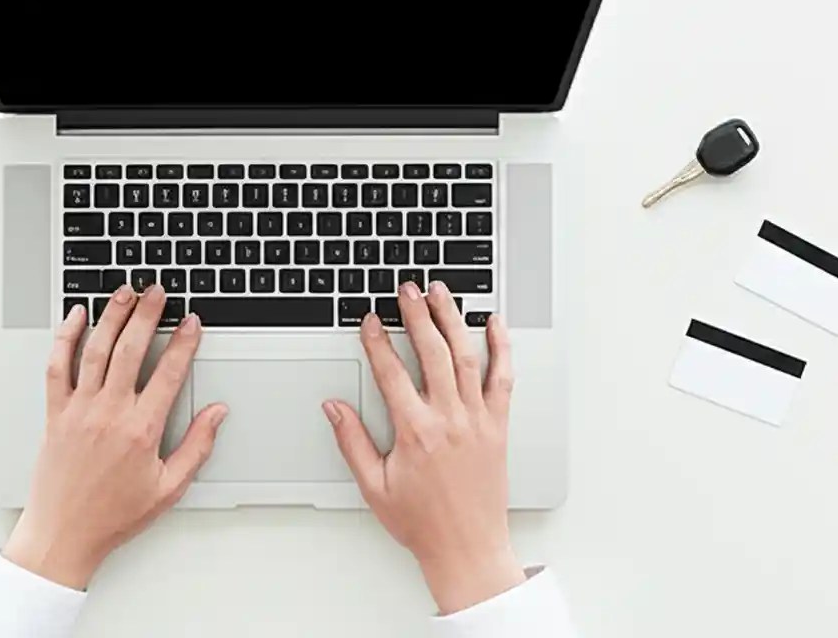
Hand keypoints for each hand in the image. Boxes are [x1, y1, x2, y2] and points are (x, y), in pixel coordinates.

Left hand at [3, 284, 226, 589]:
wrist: (63, 534)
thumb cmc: (113, 516)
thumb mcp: (168, 488)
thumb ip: (197, 446)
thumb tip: (217, 414)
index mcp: (141, 430)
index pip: (169, 372)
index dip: (184, 342)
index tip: (192, 323)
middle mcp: (109, 413)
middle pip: (130, 349)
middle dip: (147, 314)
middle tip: (158, 292)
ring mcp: (79, 410)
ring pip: (96, 350)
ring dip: (112, 316)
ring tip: (125, 293)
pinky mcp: (55, 413)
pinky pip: (57, 366)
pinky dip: (66, 337)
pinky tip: (76, 317)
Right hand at [323, 281, 523, 614]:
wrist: (468, 548)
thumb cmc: (421, 522)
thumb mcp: (373, 485)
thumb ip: (351, 441)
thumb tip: (333, 407)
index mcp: (414, 432)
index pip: (391, 372)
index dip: (377, 341)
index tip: (370, 320)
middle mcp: (448, 420)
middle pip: (431, 352)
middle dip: (417, 315)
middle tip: (406, 289)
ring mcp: (478, 420)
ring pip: (466, 356)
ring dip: (452, 320)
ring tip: (441, 293)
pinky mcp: (499, 426)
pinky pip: (503, 378)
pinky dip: (501, 348)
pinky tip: (494, 324)